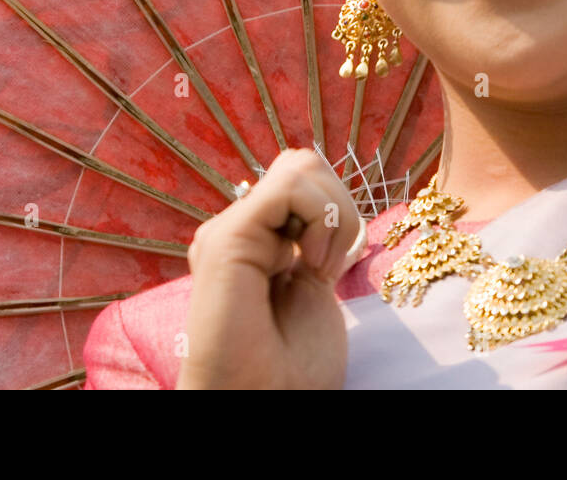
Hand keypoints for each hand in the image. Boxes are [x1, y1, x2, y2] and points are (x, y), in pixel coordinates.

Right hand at [175, 148, 360, 389]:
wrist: (267, 403)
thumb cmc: (292, 368)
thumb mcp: (317, 286)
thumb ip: (318, 243)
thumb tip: (339, 205)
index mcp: (257, 241)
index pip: (304, 178)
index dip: (337, 210)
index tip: (334, 265)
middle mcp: (238, 230)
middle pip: (303, 163)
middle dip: (340, 204)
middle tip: (331, 262)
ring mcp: (229, 231)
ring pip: (300, 166)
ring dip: (334, 214)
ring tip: (320, 266)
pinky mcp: (226, 237)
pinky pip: (290, 186)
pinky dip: (321, 218)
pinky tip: (311, 265)